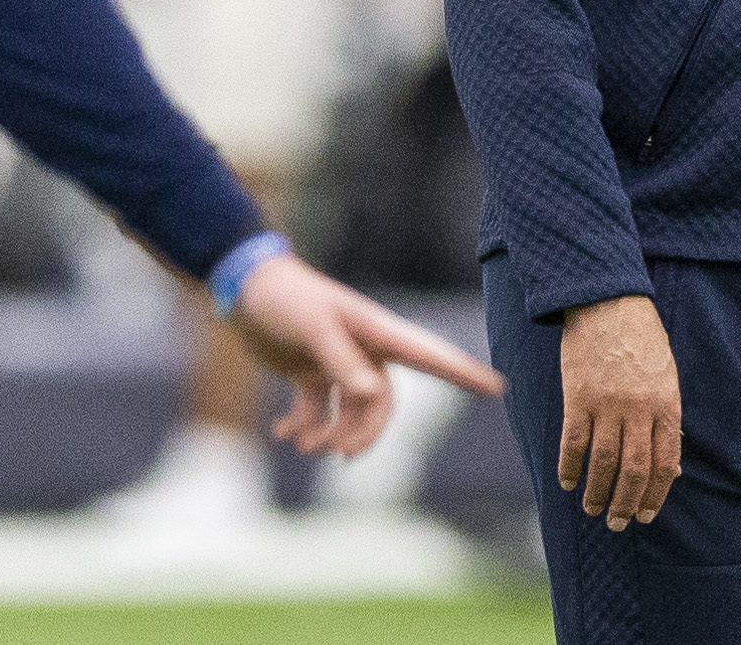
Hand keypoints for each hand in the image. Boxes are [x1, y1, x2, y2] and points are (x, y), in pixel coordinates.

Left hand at [230, 251, 503, 457]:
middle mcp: (363, 350)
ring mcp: (337, 363)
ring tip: (306, 446)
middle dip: (365, 432)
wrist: (241, 286)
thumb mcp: (312, 325)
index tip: (499, 388)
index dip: (464, 373)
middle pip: (382, 403)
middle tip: (341, 453)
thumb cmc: (283, 297)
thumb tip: (371, 396)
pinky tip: (283, 434)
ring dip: (334, 434)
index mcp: (375, 333)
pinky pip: (318, 412)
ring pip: (352, 413)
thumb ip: (340, 359)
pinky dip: (303, 427)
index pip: (429, 356)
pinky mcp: (310, 373)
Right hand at [559, 293, 682, 530]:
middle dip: (627, 503)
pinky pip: (574, 441)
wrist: (607, 300)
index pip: (664, 463)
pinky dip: (570, 465)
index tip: (646, 513)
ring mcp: (607, 404)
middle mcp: (639, 409)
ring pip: (604, 462)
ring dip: (598, 492)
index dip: (655, 494)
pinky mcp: (577, 396)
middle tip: (619, 523)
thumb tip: (667, 461)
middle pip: (634, 470)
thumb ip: (665, 415)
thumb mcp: (666, 374)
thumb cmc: (640, 336)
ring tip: (592, 509)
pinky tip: (567, 481)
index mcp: (666, 405)